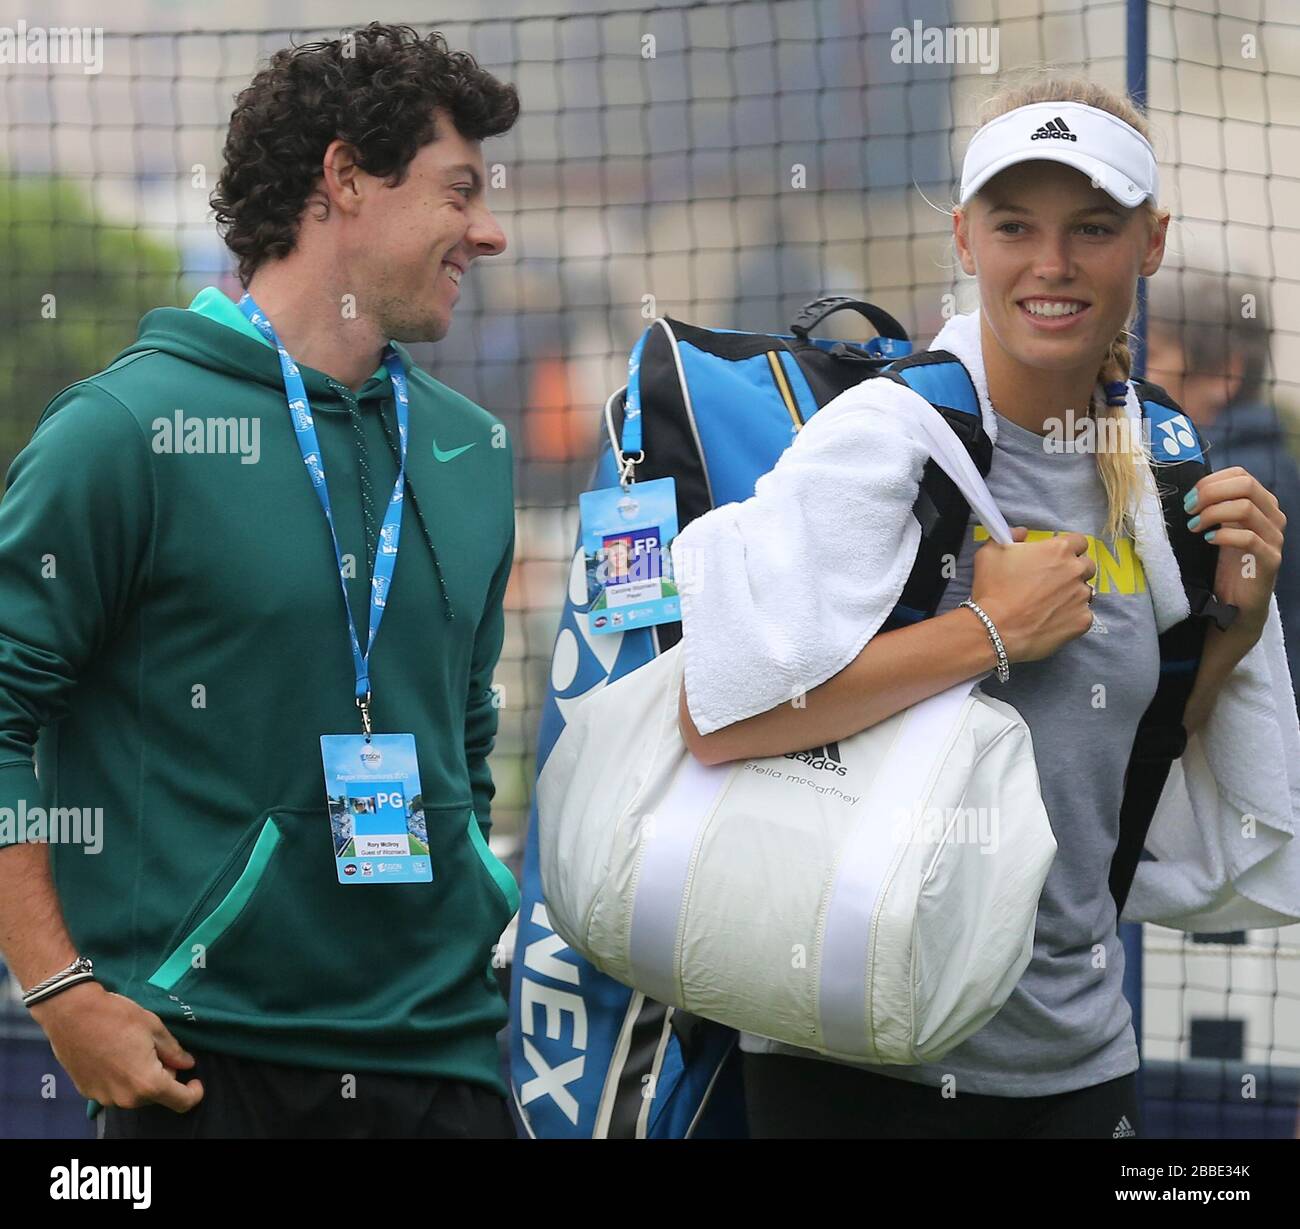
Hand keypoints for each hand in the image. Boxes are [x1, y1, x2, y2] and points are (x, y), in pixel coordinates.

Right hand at [29, 981, 203, 1112]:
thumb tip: (187, 1064)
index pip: (181, 1101)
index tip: (196, 1079)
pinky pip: (115, 1091)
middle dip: (164, 1076)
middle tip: (156, 1050)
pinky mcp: (88, 1093)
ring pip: (135, 1094)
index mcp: (148, 1084)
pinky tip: (114, 1056)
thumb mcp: (154, 1028)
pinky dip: (121, 1079)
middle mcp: (126, 1099)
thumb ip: (173, 1051)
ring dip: (141, 1078)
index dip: (194, 1092)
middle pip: (157, 1095)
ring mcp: (104, 1098)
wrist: (71, 1014)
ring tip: (133, 1050)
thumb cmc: (117, 1017)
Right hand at [971, 526, 1096, 662]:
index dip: (1068, 548)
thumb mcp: (990, 552)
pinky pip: (1083, 615)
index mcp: (1058, 549)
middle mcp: (1075, 570)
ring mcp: (1081, 597)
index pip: (1079, 541)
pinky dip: (1071, 617)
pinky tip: (1051, 620)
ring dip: (1072, 595)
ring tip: (1049, 604)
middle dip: (1073, 571)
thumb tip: (1021, 533)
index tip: (1057, 557)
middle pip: (1087, 566)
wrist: (995, 629)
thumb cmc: (992, 589)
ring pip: (1085, 592)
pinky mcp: (1082, 621)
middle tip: (1052, 582)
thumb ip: (1010, 536)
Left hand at [1186, 466, 1285, 642]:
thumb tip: (1194, 490)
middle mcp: (1273, 517)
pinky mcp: (1271, 560)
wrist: (1237, 603)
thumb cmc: (1227, 563)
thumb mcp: (1222, 528)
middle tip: (1189, 509)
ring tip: (1194, 526)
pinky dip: (1224, 535)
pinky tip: (1208, 540)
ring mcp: (1275, 538)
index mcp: (1263, 504)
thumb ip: (1217, 506)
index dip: (1212, 481)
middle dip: (1211, 493)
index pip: (1242, 474)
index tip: (1191, 497)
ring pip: (1246, 508)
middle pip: (1246, 486)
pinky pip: (1249, 538)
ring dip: (1213, 513)